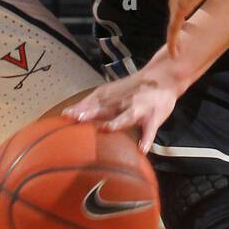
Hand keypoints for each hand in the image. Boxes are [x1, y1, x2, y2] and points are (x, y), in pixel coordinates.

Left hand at [61, 65, 181, 152]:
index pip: (92, 102)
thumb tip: (66, 114)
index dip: (79, 109)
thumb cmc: (133, 90)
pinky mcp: (154, 118)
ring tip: (107, 129)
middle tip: (77, 119)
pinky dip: (146, 139)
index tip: (64, 116)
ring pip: (127, 116)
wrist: (164, 78)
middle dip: (91, 113)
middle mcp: (122, 102)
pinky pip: (149, 130)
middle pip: (105, 108)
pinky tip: (141, 149)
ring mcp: (139, 109)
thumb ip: (91, 104)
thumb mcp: (111, 93)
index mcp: (110, 97)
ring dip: (117, 122)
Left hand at [166, 0, 217, 57]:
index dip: (181, 6)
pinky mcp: (179, 9)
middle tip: (176, 35)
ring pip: (172, 22)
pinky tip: (174, 52)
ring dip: (173, 34)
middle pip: (173, 9)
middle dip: (175, 22)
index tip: (184, 13)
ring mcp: (176, 0)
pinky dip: (173, 42)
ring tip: (174, 48)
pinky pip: (173, 29)